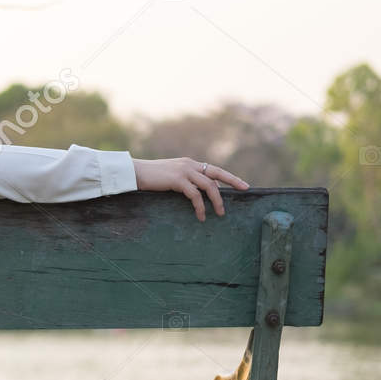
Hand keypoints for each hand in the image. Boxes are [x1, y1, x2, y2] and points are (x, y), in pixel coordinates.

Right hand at [133, 157, 249, 220]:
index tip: (241, 184)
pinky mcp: (177, 179)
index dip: (228, 177)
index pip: (213, 170)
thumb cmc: (150, 178)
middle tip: (245, 189)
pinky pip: (194, 195)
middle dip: (233, 181)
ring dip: (217, 201)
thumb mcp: (170, 177)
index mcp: (189, 163)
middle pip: (217, 173)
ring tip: (221, 214)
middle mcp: (189, 164)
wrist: (134, 172)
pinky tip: (201, 216)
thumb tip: (197, 193)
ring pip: (208, 186)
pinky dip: (200, 206)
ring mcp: (184, 171)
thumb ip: (184, 181)